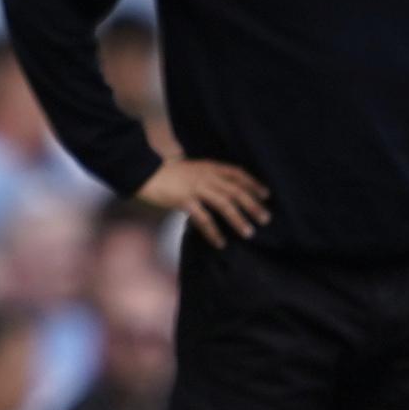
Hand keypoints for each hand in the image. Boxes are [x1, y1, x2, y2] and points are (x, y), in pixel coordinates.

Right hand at [136, 157, 269, 248]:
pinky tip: (220, 242)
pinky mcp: (183, 200)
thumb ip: (206, 177)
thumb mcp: (191, 170)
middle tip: (266, 218)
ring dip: (238, 219)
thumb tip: (222, 191)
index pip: (237, 173)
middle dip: (252, 204)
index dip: (253, 183)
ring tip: (249, 232)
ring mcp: (194, 187)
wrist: (142, 170)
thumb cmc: (166, 173)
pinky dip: (213, 232)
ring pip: (223, 203)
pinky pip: (202, 218)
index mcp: (208, 166)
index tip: (266, 195)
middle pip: (235, 190)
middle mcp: (205, 175)